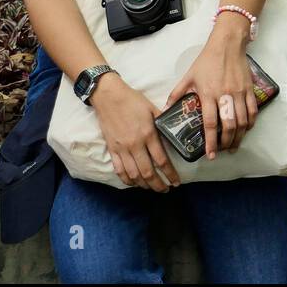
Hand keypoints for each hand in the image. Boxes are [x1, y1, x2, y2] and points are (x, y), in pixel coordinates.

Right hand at [89, 74, 179, 191]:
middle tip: (166, 189)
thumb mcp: (153, 109)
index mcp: (148, 134)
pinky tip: (134, 183)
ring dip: (144, 185)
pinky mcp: (112, 149)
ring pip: (134, 175)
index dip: (170, 174)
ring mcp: (122, 149)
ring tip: (152, 188)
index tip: (176, 182)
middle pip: (148, 172)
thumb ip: (163, 122)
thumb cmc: (133, 100)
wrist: (109, 97)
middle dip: (158, 184)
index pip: (162, 160)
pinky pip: (119, 170)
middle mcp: (135, 145)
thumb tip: (175, 131)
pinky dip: (127, 180)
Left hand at [164, 20, 258, 159]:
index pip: (210, 123)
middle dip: (227, 143)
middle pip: (229, 126)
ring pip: (243, 121)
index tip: (211, 155)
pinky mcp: (249, 89)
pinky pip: (253, 111)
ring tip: (234, 145)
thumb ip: (177, 94)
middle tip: (223, 152)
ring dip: (239, 136)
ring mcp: (239, 93)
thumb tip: (165, 108)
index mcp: (208, 94)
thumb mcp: (189, 76)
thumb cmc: (207, 60)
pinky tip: (246, 130)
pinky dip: (250, 123)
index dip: (211, 142)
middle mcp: (225, 96)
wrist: (227, 44)